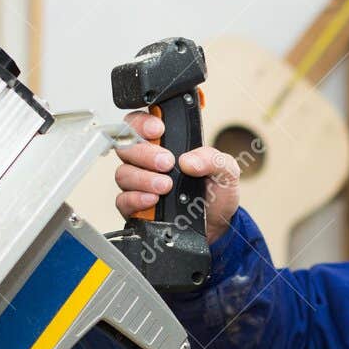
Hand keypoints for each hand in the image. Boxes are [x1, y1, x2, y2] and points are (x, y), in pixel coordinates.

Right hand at [113, 110, 240, 242]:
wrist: (217, 225)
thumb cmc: (217, 193)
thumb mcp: (225, 170)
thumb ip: (212, 159)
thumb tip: (188, 161)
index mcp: (165, 144)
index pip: (138, 124)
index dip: (141, 123)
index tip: (158, 130)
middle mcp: (146, 162)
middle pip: (126, 148)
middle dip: (145, 153)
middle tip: (166, 163)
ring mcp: (139, 184)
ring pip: (124, 174)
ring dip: (143, 178)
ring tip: (166, 186)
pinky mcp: (135, 207)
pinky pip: (123, 200)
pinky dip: (136, 199)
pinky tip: (153, 200)